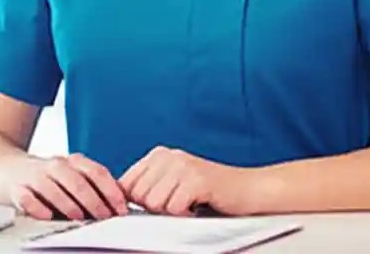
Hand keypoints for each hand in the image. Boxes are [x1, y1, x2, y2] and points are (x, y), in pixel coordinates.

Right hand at [10, 153, 129, 220]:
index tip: (121, 209)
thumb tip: (118, 209)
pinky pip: (26, 196)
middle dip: (93, 200)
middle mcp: (55, 166)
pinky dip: (36, 206)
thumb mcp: (70, 178)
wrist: (4, 167)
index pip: (97, 172)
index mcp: (73, 162)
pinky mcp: (15, 188)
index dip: (111, 191)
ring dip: (68, 203)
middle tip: (104, 217)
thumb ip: (91, 189)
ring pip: (53, 187)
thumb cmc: (46, 180)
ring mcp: (34, 176)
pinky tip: (46, 216)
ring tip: (79, 218)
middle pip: (77, 181)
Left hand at [119, 146, 251, 215]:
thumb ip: (150, 185)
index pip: (125, 183)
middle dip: (155, 209)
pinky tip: (197, 208)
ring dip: (171, 212)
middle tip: (177, 206)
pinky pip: (174, 208)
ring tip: (188, 205)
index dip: (134, 202)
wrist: (249, 189)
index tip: (151, 209)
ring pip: (154, 203)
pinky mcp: (197, 180)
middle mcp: (168, 156)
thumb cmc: (212, 191)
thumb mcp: (174, 182)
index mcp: (159, 155)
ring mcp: (182, 166)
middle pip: (138, 195)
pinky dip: (185, 215)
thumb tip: (119, 201)